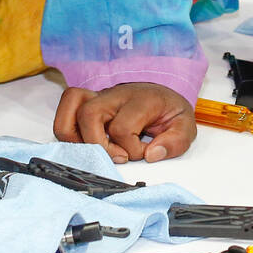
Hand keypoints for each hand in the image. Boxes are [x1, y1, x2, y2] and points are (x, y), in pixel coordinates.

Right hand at [54, 82, 195, 163]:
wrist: (162, 94)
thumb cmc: (169, 111)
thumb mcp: (186, 126)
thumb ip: (175, 142)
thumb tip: (151, 154)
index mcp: (142, 99)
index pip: (123, 127)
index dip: (131, 149)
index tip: (143, 152)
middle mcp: (117, 94)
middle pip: (90, 113)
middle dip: (99, 145)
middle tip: (118, 157)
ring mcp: (101, 95)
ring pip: (71, 106)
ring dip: (76, 136)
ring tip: (95, 152)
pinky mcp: (89, 100)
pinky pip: (66, 106)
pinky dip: (67, 128)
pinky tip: (84, 143)